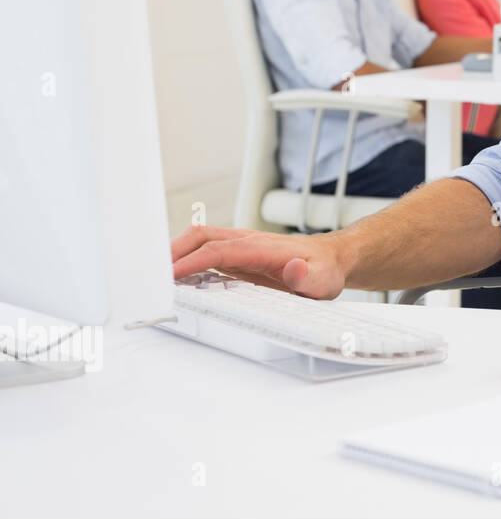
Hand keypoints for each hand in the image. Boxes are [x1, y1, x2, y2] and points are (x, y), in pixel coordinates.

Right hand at [170, 226, 348, 299]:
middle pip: (201, 237)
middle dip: (173, 251)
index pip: (217, 250)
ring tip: (155, 275)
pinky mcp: (238, 256)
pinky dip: (187, 259)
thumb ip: (308, 277)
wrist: (332, 260)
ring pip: (200, 241)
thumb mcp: (323, 280)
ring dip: (176, 253)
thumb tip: (294, 268)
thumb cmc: (324, 270)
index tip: (170, 275)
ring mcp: (241, 247)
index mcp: (262, 248)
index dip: (191, 262)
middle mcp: (247, 242)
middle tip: (150, 274)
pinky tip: (176, 277)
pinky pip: (206, 252)